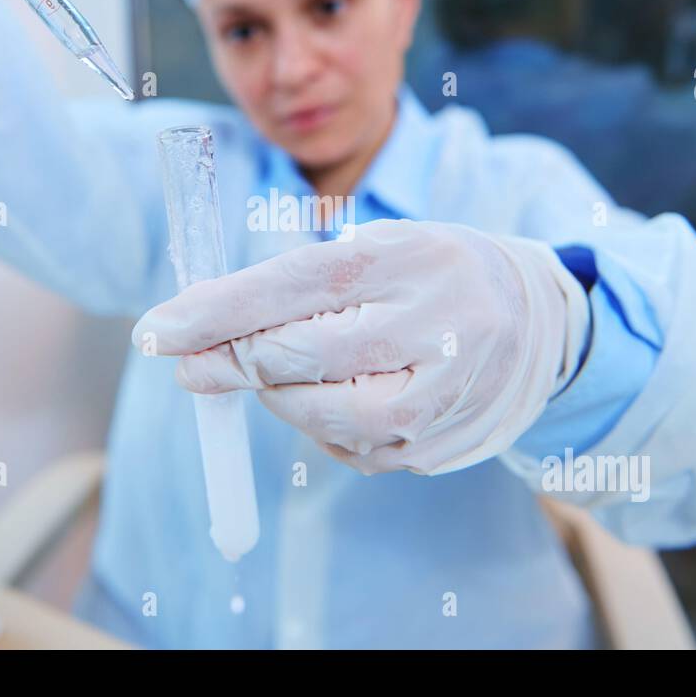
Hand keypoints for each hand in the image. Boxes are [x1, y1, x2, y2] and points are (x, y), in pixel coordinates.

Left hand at [133, 219, 589, 474]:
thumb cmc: (433, 275)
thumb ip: (297, 283)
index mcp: (408, 256)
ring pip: (316, 415)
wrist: (541, 324)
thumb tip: (200, 325)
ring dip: (276, 397)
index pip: (291, 284)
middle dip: (227, 362)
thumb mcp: (378, 247)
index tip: (154, 331)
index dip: (213, 312)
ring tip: (281, 372)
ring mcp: (442, 393)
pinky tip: (337, 395)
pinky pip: (348, 448)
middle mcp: (433, 323)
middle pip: (296, 357)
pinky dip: (321, 425)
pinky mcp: (440, 445)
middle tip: (189, 363)